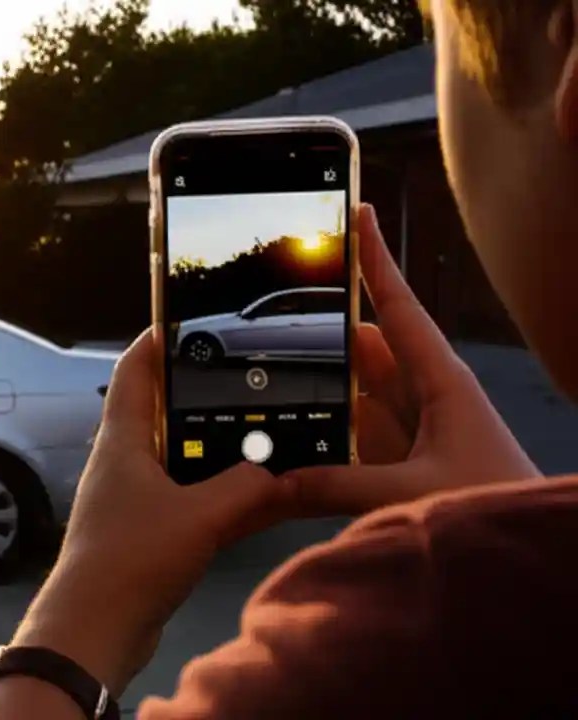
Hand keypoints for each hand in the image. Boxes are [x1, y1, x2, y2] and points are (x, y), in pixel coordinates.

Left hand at [8, 328, 294, 695]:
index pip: (135, 371)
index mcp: (122, 440)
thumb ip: (248, 488)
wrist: (94, 630)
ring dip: (222, 450)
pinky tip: (266, 498)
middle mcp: (125, 462)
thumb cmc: (127, 562)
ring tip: (270, 433)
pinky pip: (195, 501)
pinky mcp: (150, 533)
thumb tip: (279, 474)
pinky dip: (226, 497)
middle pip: (166, 412)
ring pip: (186, 460)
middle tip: (249, 378)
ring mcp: (136, 499)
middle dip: (205, 396)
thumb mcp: (200, 517)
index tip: (189, 317)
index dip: (157, 340)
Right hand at [286, 204, 539, 512]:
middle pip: (364, 349)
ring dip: (321, 394)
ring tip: (274, 387)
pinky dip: (326, 438)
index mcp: (443, 381)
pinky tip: (294, 444)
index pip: (397, 306)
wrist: (531, 555)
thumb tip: (276, 478)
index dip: (375, 259)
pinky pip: (354, 438)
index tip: (356, 214)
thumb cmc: (496, 506)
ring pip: (355, 395)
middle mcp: (428, 398)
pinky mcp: (404, 464)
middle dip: (325, 335)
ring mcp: (415, 432)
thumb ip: (337, 485)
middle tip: (279, 319)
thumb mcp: (412, 492)